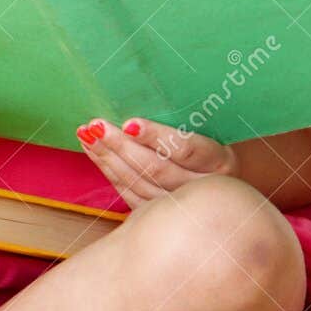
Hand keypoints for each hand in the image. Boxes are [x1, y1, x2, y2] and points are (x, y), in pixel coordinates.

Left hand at [75, 116, 238, 208]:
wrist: (222, 191)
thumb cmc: (212, 148)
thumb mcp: (211, 130)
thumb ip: (187, 119)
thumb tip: (143, 95)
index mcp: (219, 161)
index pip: (187, 149)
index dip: (156, 136)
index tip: (129, 123)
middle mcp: (202, 187)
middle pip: (157, 168)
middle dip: (122, 146)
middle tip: (97, 126)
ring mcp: (180, 206)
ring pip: (139, 184)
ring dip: (109, 158)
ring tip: (88, 136)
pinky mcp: (160, 214)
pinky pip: (130, 195)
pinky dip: (110, 173)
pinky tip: (95, 154)